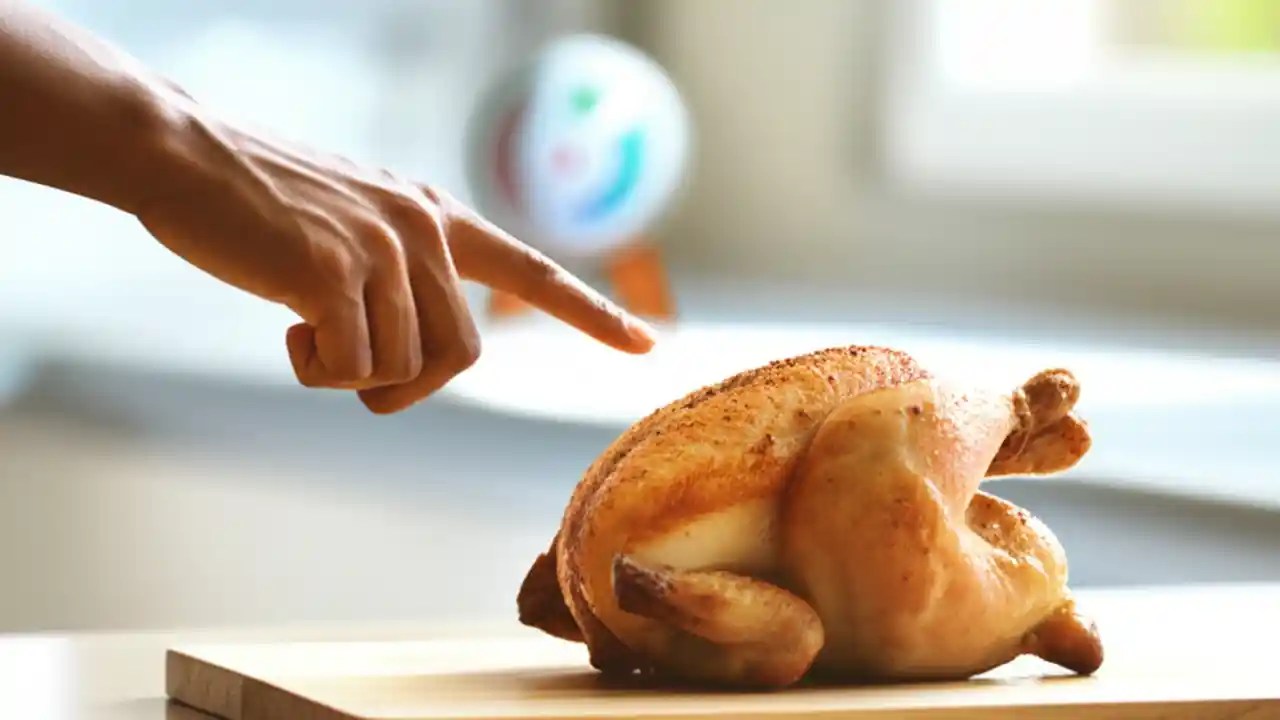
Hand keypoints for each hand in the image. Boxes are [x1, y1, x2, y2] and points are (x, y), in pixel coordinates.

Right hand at [133, 108, 656, 413]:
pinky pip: (351, 368)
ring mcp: (384, 248)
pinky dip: (315, 367)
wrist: (185, 155)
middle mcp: (424, 229)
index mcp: (436, 216)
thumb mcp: (354, 222)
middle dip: (407, 383)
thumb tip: (413, 350)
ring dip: (348, 372)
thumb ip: (400, 269)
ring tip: (302, 322)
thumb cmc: (259, 198)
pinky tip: (284, 321)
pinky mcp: (336, 271)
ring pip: (404, 369)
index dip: (590, 312)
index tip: (643, 343)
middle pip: (461, 355)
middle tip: (345, 362)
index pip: (531, 270)